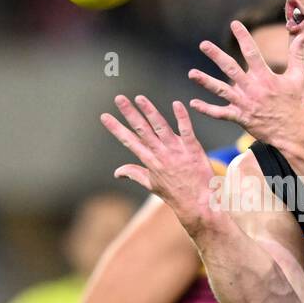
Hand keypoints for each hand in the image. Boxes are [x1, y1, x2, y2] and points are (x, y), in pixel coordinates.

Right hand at [100, 96, 216, 230]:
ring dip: (150, 111)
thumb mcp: (152, 185)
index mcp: (150, 161)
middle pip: (142, 130)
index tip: (104, 116)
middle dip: (129, 113)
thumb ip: (134, 174)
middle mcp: (161, 154)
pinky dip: (181, 117)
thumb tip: (117, 172)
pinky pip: (186, 130)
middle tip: (119, 98)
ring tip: (140, 98)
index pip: (129, 141)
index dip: (116, 128)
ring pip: (161, 127)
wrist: (199, 204)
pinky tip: (176, 104)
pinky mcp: (193, 149)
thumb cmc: (176, 194)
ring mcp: (177, 151)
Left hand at [188, 22, 303, 146]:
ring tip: (191, 74)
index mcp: (265, 77)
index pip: (252, 52)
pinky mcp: (240, 117)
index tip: (234, 24)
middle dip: (216, 55)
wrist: (292, 132)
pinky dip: (207, 109)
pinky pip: (220, 113)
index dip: (243, 37)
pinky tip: (193, 103)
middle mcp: (252, 88)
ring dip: (205, 81)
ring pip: (221, 90)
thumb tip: (302, 36)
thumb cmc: (295, 104)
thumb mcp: (298, 77)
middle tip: (203, 44)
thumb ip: (297, 55)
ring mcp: (244, 103)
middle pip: (230, 68)